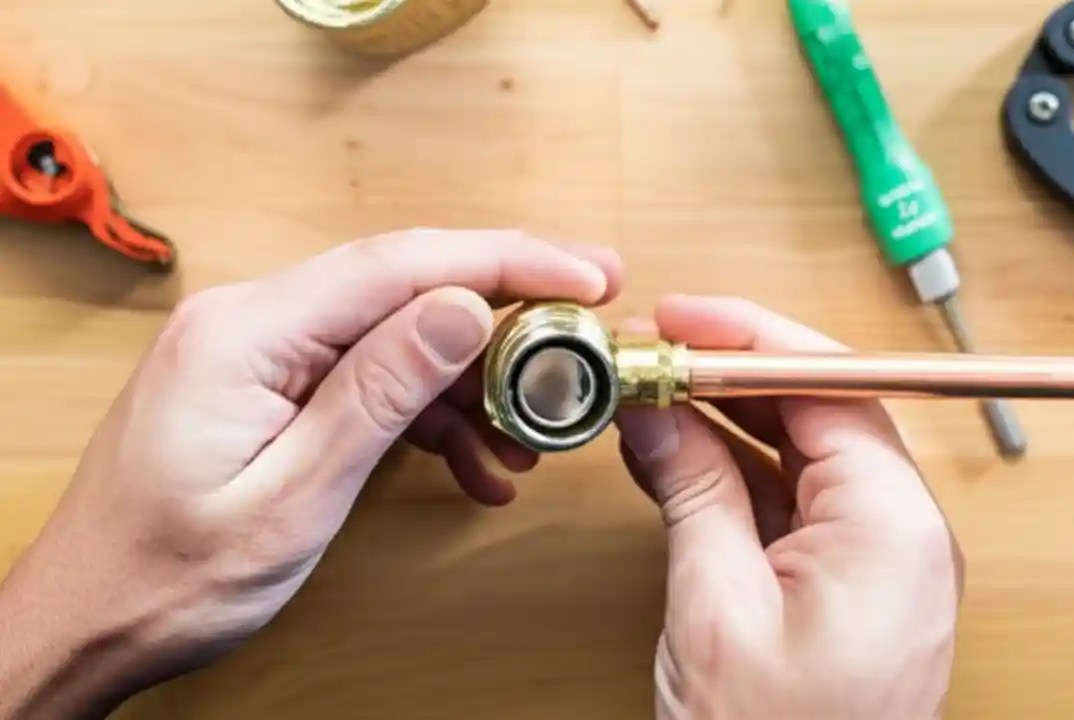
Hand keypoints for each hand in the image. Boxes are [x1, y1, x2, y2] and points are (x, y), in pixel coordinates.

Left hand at [0, 230, 621, 719]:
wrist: (90, 619)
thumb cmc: (164, 575)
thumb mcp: (291, 497)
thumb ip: (377, 395)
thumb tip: (461, 310)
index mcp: (245, 332)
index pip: (400, 264)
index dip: (505, 260)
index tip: (583, 273)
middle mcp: (250, 320)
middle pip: (407, 286)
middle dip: (506, 312)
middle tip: (584, 334)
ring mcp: (261, 349)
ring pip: (398, 334)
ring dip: (473, 383)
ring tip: (530, 438)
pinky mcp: (273, 381)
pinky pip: (371, 375)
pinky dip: (429, 414)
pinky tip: (474, 460)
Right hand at [615, 296, 963, 719]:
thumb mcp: (713, 610)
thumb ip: (690, 491)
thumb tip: (657, 415)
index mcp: (892, 528)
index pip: (828, 385)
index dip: (749, 339)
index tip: (684, 320)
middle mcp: (904, 536)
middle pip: (822, 410)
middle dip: (733, 375)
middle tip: (657, 356)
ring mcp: (882, 562)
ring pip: (806, 452)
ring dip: (729, 422)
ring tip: (656, 399)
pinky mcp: (852, 585)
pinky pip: (799, 501)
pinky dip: (739, 473)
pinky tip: (680, 458)